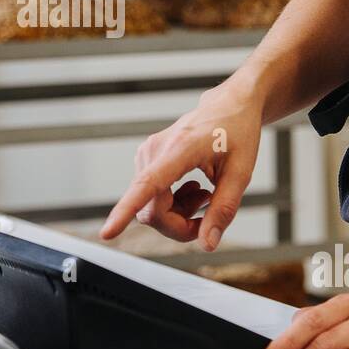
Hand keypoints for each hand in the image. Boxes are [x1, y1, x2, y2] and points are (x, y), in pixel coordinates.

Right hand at [99, 79, 264, 250]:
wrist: (229, 105)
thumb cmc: (237, 132)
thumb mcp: (240, 173)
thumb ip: (223, 210)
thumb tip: (207, 244)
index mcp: (180, 149)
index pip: (147, 186)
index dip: (125, 212)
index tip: (107, 233)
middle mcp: (155, 150)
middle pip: (150, 210)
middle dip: (178, 225)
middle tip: (207, 220)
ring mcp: (147, 153)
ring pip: (150, 207)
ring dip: (177, 213)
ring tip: (205, 195)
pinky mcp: (146, 158)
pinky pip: (150, 196)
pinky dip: (171, 203)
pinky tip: (192, 188)